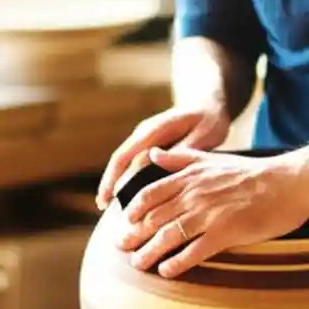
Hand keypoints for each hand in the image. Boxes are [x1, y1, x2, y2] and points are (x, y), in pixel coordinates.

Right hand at [96, 104, 232, 209]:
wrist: (207, 104)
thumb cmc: (208, 119)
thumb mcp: (203, 133)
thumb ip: (184, 149)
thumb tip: (164, 163)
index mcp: (155, 129)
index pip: (131, 156)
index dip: (121, 177)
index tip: (115, 197)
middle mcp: (144, 132)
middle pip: (120, 158)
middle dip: (109, 180)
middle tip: (101, 205)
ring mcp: (143, 137)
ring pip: (123, 159)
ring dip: (114, 179)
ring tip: (106, 203)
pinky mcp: (148, 143)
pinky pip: (131, 160)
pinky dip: (123, 175)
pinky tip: (122, 192)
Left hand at [116, 147, 308, 278]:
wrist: (289, 183)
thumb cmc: (252, 173)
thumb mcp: (212, 158)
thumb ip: (180, 158)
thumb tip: (152, 154)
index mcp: (191, 176)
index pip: (150, 193)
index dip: (133, 210)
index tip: (125, 222)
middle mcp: (195, 194)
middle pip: (154, 217)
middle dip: (134, 234)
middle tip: (121, 248)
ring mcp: (209, 214)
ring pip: (168, 236)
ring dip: (148, 252)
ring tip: (138, 263)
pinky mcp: (226, 233)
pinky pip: (193, 252)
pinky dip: (176, 263)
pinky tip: (166, 271)